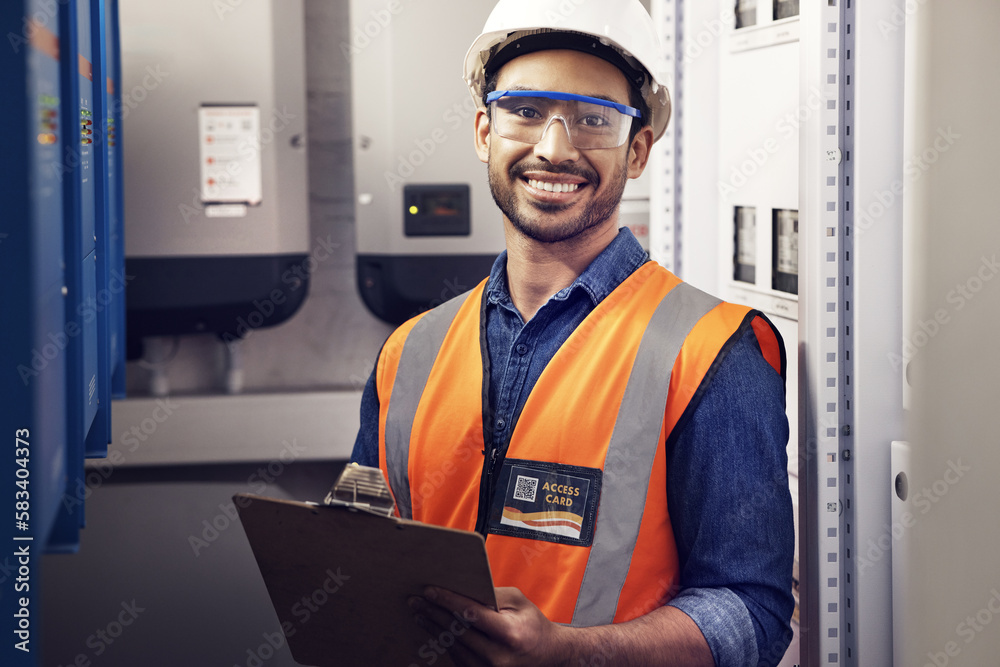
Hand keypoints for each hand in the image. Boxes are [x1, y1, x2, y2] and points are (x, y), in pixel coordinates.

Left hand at [409, 586, 572, 666]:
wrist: (548, 656)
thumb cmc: (533, 625)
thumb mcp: (518, 602)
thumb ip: (491, 595)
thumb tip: (462, 589)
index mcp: (509, 634)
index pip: (471, 614)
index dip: (448, 600)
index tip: (430, 590)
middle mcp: (497, 656)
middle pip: (456, 631)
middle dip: (433, 613)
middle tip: (416, 600)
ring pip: (453, 645)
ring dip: (434, 628)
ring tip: (420, 612)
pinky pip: (457, 657)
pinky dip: (445, 641)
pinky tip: (434, 628)